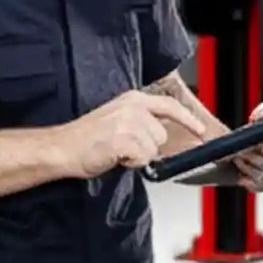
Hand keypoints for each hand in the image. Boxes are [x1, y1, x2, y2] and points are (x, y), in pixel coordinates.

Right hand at [54, 90, 207, 178]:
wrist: (62, 147)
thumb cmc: (86, 139)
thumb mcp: (118, 120)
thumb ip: (141, 123)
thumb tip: (162, 138)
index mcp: (133, 99)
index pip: (169, 105)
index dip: (187, 119)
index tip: (200, 129)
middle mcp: (133, 106)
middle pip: (161, 135)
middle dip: (147, 147)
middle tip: (123, 148)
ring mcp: (129, 121)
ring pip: (153, 149)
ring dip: (137, 157)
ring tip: (116, 151)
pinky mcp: (124, 138)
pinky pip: (142, 159)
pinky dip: (130, 164)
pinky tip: (114, 157)